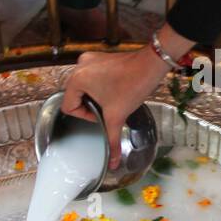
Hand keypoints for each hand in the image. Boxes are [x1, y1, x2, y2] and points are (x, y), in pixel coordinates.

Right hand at [63, 26, 192, 163]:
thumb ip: (112, 140)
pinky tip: (115, 88)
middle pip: (75, 96)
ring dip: (96, 96)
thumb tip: (112, 163)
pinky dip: (101, 85)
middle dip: (91, 106)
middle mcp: (79, 65)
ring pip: (85, 86)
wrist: (152, 64)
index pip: (69, 106)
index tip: (102, 114)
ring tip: (113, 98)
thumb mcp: (117, 116)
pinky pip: (93, 76)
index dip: (86, 116)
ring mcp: (90, 59)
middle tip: (108, 108)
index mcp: (77, 79)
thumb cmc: (133, 85)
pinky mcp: (100, 57)